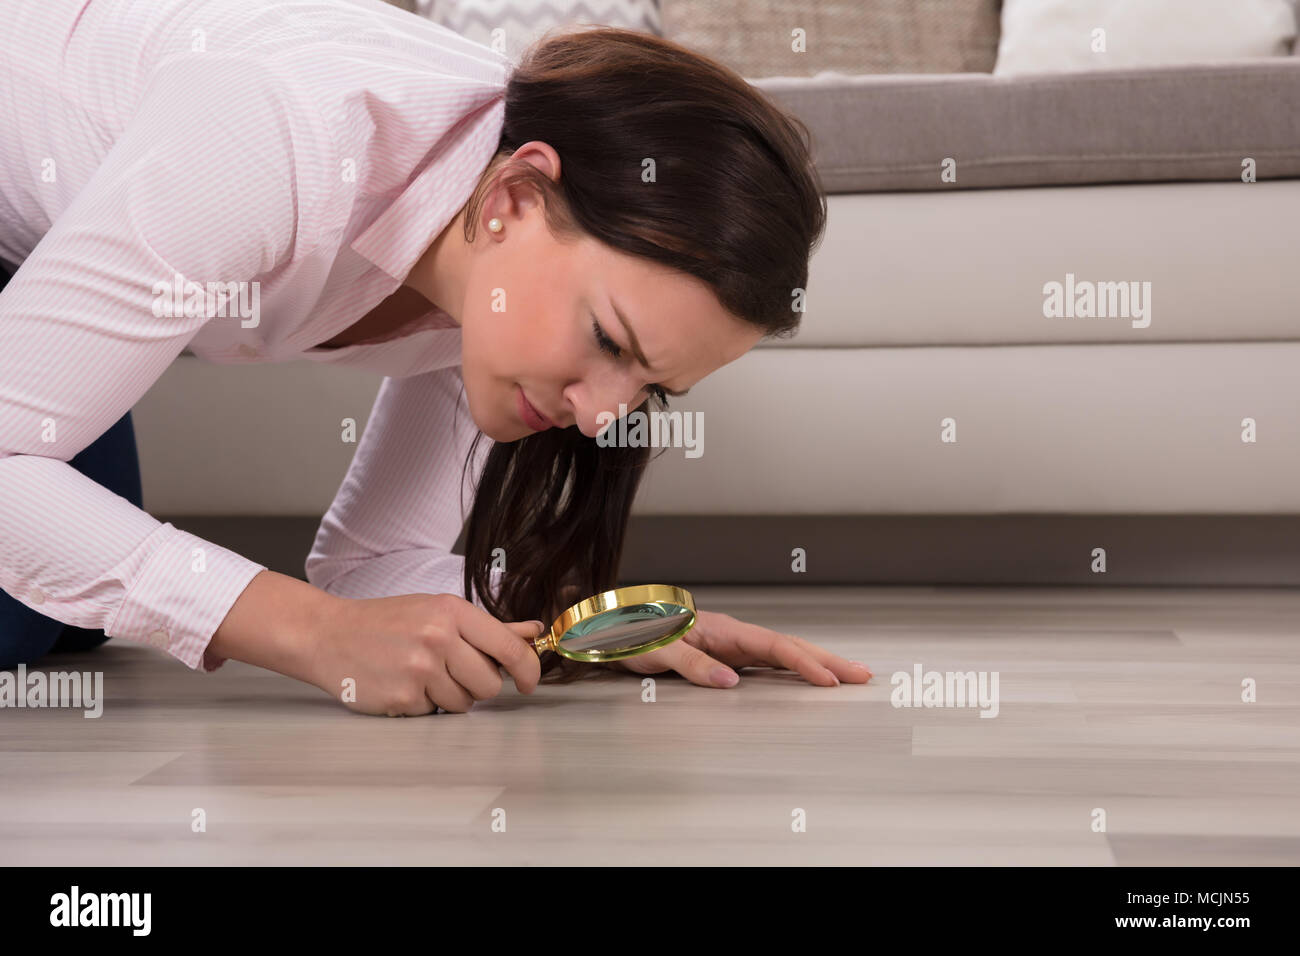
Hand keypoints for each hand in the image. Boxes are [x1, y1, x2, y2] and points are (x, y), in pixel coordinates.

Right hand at [308, 592, 543, 715]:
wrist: (328, 635)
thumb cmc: (388, 622)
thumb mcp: (438, 611)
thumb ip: (490, 627)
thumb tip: (535, 631)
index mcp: (452, 611)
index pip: (509, 648)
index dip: (528, 670)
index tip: (529, 683)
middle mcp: (438, 638)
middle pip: (490, 684)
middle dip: (479, 686)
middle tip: (453, 672)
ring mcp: (419, 669)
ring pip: (465, 703)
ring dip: (450, 696)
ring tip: (422, 674)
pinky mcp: (402, 698)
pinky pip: (435, 713)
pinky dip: (423, 705)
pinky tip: (403, 684)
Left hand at [607, 609, 872, 688]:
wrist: (610, 628)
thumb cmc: (630, 635)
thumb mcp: (656, 651)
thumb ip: (691, 665)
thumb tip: (731, 682)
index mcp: (722, 630)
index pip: (774, 646)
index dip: (804, 663)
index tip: (830, 680)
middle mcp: (733, 635)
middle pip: (789, 646)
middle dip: (827, 660)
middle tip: (863, 675)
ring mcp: (732, 645)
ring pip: (783, 653)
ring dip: (816, 663)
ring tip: (848, 677)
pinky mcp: (726, 656)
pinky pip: (769, 662)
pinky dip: (795, 668)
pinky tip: (809, 679)